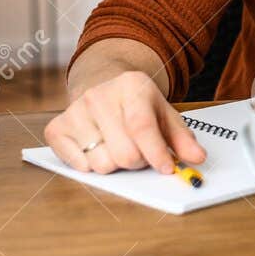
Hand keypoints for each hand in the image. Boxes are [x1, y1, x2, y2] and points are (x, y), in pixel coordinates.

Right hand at [43, 71, 205, 174]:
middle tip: (139, 153)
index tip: (166, 170)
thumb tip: (198, 158)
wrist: (102, 88)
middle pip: (124, 153)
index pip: (142, 126)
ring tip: (117, 148)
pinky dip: (91, 166)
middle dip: (137, 162)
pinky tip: (96, 149)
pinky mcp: (56, 128)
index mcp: (131, 86)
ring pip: (102, 164)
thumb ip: (182, 138)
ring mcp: (74, 111)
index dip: (156, 153)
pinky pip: (78, 166)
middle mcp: (98, 95)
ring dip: (114, 165)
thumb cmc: (138, 107)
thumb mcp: (164, 114)